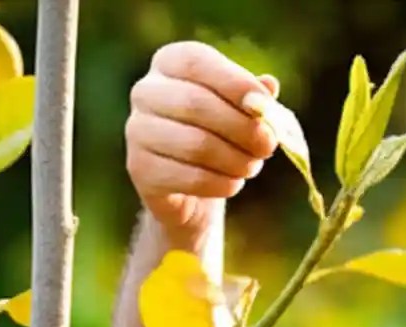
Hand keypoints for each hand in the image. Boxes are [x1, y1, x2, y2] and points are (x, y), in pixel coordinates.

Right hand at [126, 41, 279, 251]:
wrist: (188, 186)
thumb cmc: (220, 135)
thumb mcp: (240, 109)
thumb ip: (254, 96)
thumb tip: (268, 86)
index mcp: (169, 63)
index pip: (197, 62)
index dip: (235, 82)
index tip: (265, 105)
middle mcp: (145, 91)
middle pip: (196, 103)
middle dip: (242, 128)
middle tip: (268, 145)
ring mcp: (137, 130)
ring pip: (196, 144)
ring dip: (236, 159)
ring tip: (251, 166)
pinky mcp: (140, 168)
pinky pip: (189, 177)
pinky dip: (221, 183)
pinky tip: (233, 183)